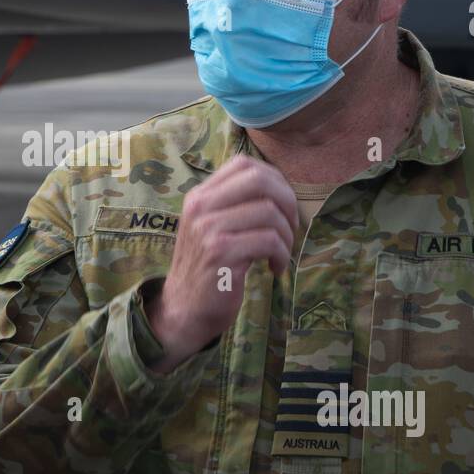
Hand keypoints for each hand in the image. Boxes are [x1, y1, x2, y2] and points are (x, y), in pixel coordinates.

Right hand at [144, 155, 297, 372]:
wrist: (183, 309)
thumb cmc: (207, 268)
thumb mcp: (212, 227)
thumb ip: (235, 204)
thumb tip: (280, 187)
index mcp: (200, 195)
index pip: (244, 164)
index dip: (274, 179)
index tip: (281, 206)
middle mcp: (201, 206)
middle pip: (260, 180)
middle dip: (287, 202)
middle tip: (290, 227)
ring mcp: (209, 229)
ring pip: (270, 212)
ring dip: (286, 236)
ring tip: (280, 254)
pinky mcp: (221, 253)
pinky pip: (269, 241)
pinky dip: (282, 255)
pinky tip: (274, 269)